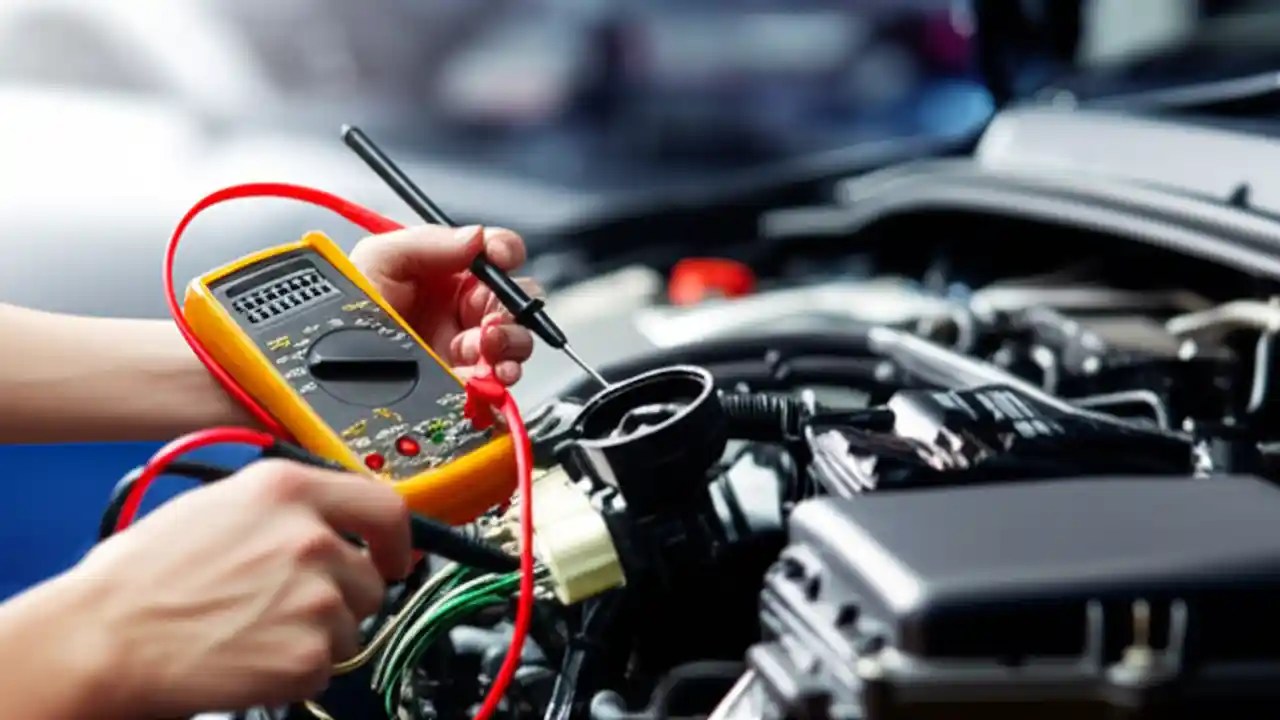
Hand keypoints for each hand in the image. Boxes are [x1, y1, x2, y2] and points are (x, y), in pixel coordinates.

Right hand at [70, 460, 410, 716]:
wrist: (103, 639)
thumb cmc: (142, 577)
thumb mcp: (217, 507)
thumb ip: (284, 508)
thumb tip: (331, 521)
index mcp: (288, 490)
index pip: (385, 507)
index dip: (397, 539)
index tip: (395, 556)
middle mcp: (312, 538)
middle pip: (371, 578)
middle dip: (342, 598)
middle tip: (290, 609)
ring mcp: (316, 597)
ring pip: (353, 627)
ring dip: (317, 635)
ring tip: (256, 631)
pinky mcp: (309, 653)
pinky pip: (326, 667)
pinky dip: (295, 671)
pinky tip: (250, 657)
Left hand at [350, 225, 540, 384]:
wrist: (326, 371)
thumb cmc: (342, 314)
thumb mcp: (375, 261)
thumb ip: (426, 242)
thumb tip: (477, 238)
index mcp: (445, 277)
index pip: (493, 256)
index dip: (504, 252)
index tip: (502, 258)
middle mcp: (459, 313)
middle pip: (513, 301)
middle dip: (512, 307)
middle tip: (491, 319)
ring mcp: (464, 352)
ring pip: (514, 342)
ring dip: (511, 342)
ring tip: (488, 347)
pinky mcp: (463, 388)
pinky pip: (499, 381)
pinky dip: (501, 378)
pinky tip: (488, 375)